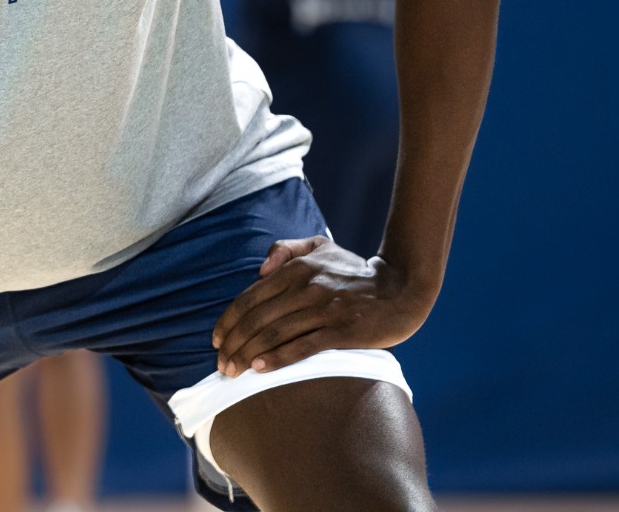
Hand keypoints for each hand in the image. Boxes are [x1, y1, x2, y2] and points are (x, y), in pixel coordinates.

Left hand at [209, 236, 434, 376]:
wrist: (402, 288)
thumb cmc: (355, 272)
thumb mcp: (321, 247)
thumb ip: (286, 249)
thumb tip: (260, 269)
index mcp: (297, 269)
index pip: (250, 297)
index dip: (228, 320)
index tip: (216, 340)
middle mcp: (306, 287)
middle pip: (257, 318)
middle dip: (233, 343)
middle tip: (221, 364)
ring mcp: (324, 309)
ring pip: (274, 334)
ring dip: (247, 354)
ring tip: (232, 371)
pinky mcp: (342, 331)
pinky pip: (302, 346)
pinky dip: (277, 358)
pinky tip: (259, 368)